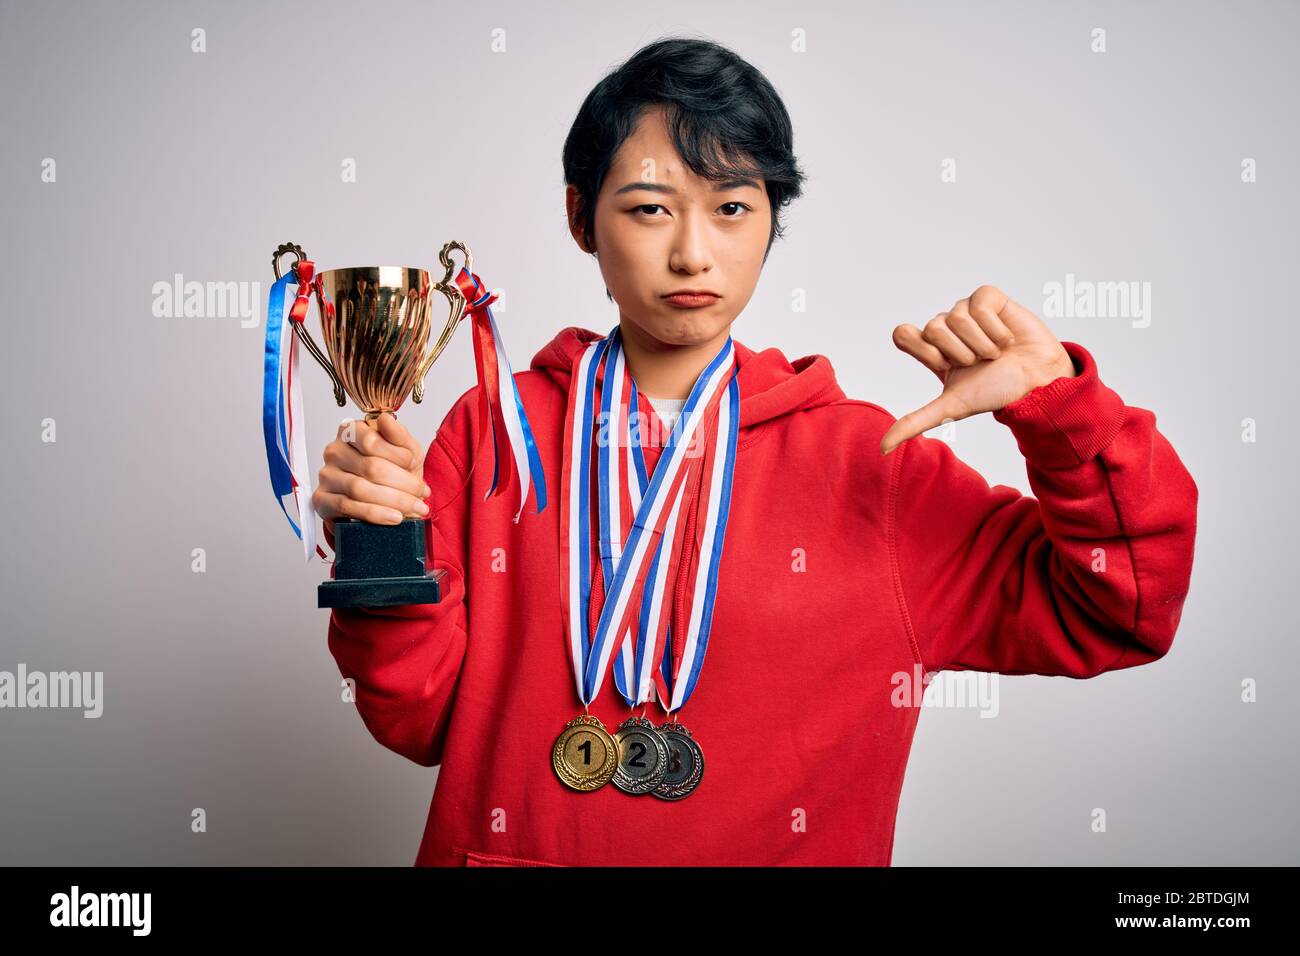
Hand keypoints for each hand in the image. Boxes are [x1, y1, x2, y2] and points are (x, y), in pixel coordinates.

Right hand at [313, 412, 431, 529]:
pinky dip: (376, 514)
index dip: (397, 455)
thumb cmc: (393, 470)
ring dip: (394, 500)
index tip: (414, 465)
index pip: (371, 440)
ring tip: (416, 508)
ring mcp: (326, 475)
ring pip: (360, 488)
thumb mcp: (405, 450)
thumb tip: (386, 420)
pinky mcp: (322, 499)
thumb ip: (399, 435)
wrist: (381, 500)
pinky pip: (348, 506)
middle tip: (422, 494)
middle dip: (403, 483)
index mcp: (351, 431)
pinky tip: (395, 517)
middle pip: (370, 467)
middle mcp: (334, 451)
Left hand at [880, 285, 1075, 454]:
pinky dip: (996, 328)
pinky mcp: (988, 297)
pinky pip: (980, 304)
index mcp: (931, 350)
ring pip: (957, 317)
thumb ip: (915, 422)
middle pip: (932, 327)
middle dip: (960, 352)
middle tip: (978, 361)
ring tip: (995, 353)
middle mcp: (945, 328)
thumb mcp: (951, 407)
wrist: (1036, 381)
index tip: (946, 365)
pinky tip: (1006, 338)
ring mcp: (965, 310)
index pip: (903, 335)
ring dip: (982, 343)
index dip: (924, 350)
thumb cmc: (996, 391)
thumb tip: (882, 449)